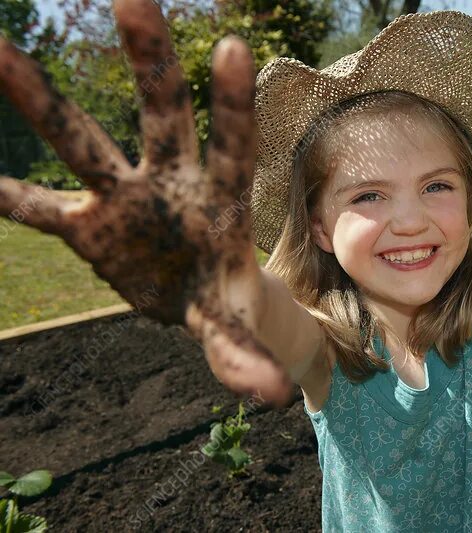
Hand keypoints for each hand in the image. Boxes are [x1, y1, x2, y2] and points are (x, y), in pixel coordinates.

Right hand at [0, 0, 291, 404]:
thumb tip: (270, 396)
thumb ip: (246, 355)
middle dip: (149, 63)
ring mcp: (122, 199)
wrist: (191, 301)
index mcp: (220, 202)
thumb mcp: (234, 327)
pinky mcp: (85, 226)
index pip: (233, 145)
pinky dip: (0, 192)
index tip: (232, 47)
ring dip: (38, 98)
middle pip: (161, 117)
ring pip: (80, 141)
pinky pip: (31, 206)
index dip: (230, 103)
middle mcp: (171, 184)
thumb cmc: (222, 300)